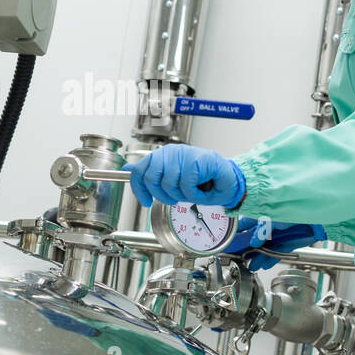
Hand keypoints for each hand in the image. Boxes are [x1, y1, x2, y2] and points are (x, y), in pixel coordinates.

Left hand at [124, 144, 245, 207]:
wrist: (228, 179)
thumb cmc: (203, 180)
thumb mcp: (172, 178)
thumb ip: (150, 172)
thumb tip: (127, 168)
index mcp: (163, 155)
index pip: (140, 170)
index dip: (139, 189)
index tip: (146, 201)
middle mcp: (170, 152)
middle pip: (151, 178)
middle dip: (162, 195)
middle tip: (176, 198)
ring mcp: (183, 154)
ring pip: (168, 183)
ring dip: (181, 195)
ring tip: (192, 191)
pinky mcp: (196, 160)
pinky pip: (186, 185)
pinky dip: (194, 193)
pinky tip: (201, 189)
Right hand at [224, 217, 325, 270]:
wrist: (319, 215)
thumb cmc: (296, 207)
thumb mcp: (273, 217)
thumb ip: (261, 230)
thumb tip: (253, 242)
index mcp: (262, 214)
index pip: (244, 224)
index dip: (237, 233)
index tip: (229, 243)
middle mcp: (269, 225)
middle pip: (253, 239)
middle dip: (246, 249)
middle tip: (238, 257)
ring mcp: (278, 235)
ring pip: (264, 248)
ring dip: (257, 257)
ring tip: (250, 266)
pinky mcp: (288, 243)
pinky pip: (276, 253)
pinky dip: (270, 259)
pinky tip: (263, 265)